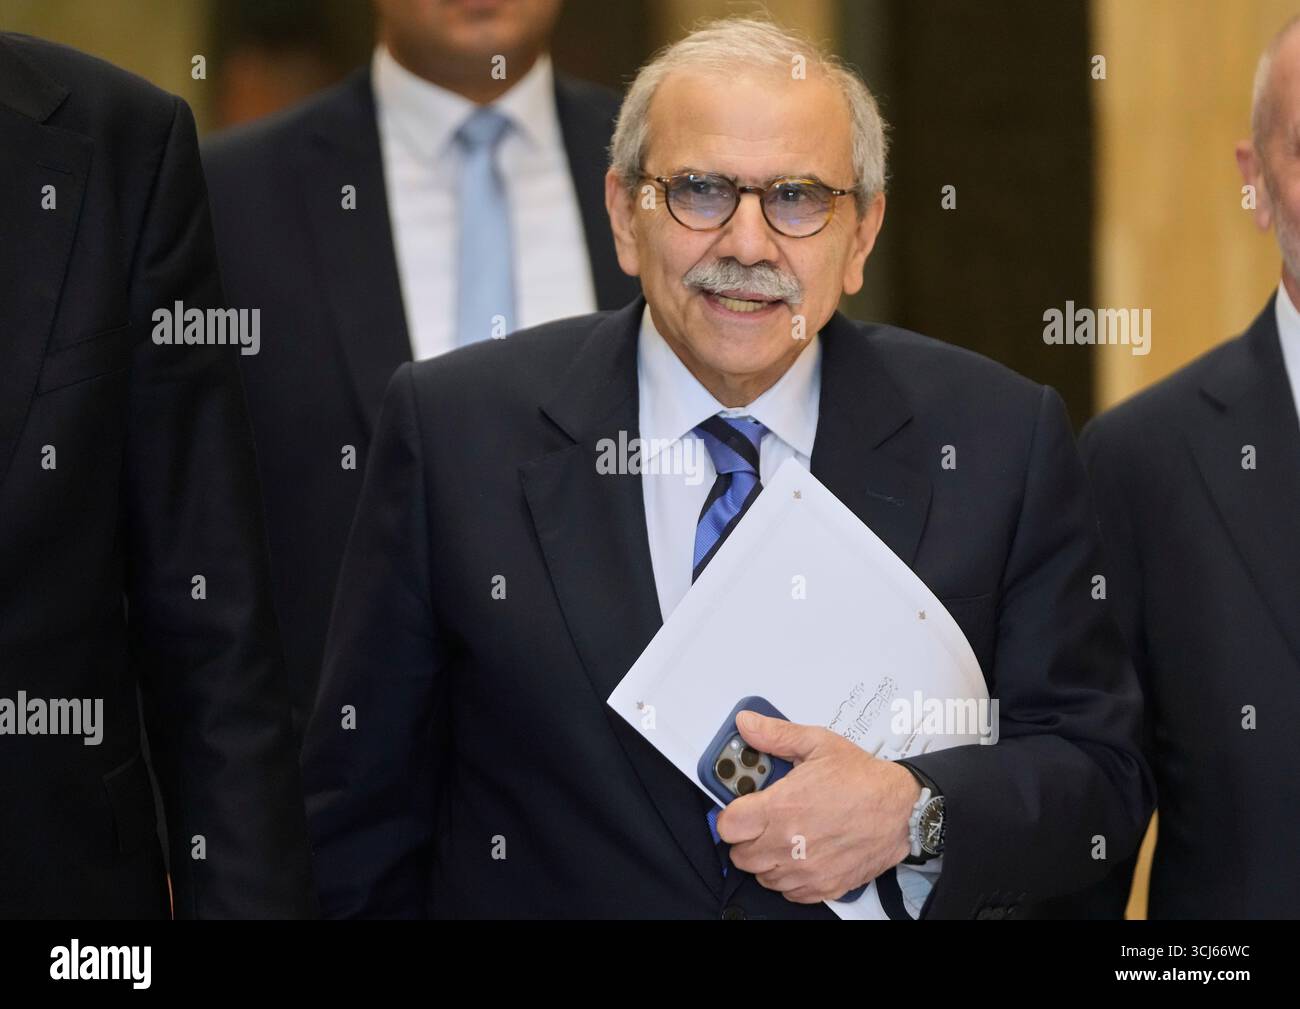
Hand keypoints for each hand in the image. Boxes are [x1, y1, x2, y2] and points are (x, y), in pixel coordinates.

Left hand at [715, 710, 920, 902]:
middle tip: (763, 822)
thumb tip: (747, 724)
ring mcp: (806, 870)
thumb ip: (776, 735)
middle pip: (740, 855)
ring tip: (783, 837)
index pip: (727, 826)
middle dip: (747, 838)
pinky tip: (800, 856)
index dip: (731, 815)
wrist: (901, 808)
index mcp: (781, 808)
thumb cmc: (863, 778)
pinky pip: (788, 893)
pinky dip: (789, 878)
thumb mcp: (817, 744)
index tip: (741, 809)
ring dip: (766, 859)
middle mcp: (789, 844)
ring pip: (762, 876)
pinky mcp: (823, 886)